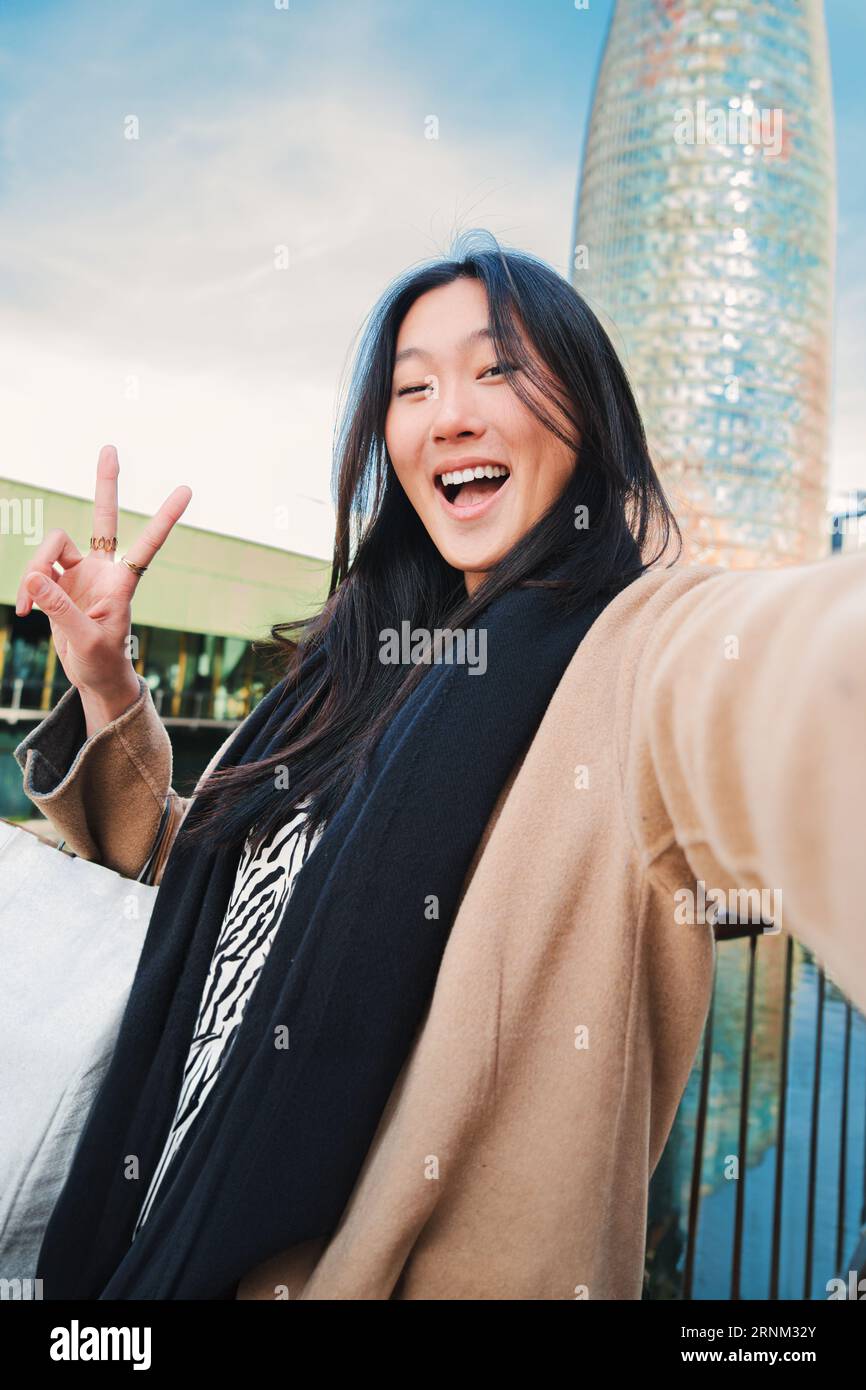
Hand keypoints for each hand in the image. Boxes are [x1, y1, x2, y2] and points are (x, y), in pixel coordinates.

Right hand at [16, 444, 191, 706]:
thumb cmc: (102, 662)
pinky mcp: (58, 581)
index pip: (147, 545)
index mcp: (122, 583)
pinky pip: (36, 570)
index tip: (187, 489)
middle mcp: (103, 569)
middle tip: (110, 447)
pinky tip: (25, 612)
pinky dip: (26, 589)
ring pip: (51, 546)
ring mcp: (79, 572)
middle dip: (106, 485)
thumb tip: (34, 578)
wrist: (93, 675)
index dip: (165, 518)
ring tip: (30, 607)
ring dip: (35, 570)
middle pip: (104, 518)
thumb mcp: (85, 640)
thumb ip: (60, 609)